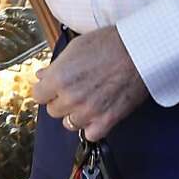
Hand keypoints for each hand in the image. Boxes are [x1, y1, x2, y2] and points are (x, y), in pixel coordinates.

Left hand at [34, 26, 150, 142]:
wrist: (140, 51)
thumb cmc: (110, 44)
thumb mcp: (76, 47)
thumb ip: (56, 66)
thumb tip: (42, 76)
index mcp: (59, 78)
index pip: (38, 96)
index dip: (45, 90)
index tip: (52, 88)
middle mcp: (70, 97)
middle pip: (53, 110)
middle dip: (60, 101)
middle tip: (74, 91)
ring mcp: (88, 111)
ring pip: (70, 124)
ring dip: (75, 114)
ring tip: (87, 102)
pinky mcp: (107, 120)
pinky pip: (91, 134)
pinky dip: (92, 127)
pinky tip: (97, 114)